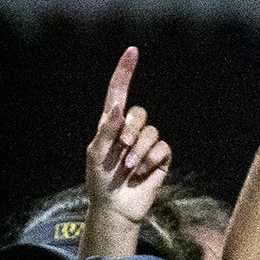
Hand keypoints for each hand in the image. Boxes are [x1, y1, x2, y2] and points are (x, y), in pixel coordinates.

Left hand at [82, 47, 171, 258]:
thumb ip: (107, 130)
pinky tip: (141, 174)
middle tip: (122, 148)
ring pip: (151, 132)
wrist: (114, 208)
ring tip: (128, 169)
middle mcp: (130, 130)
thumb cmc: (100, 181)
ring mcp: (146, 144)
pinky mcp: (160, 159)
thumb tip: (118, 106)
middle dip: (131, 130)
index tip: (132, 51)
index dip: (125, 71)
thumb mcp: (96, 154)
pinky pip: (163, 148)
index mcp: (111, 125)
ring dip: (139, 151)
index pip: (119, 92)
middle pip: (139, 112)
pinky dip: (150, 160)